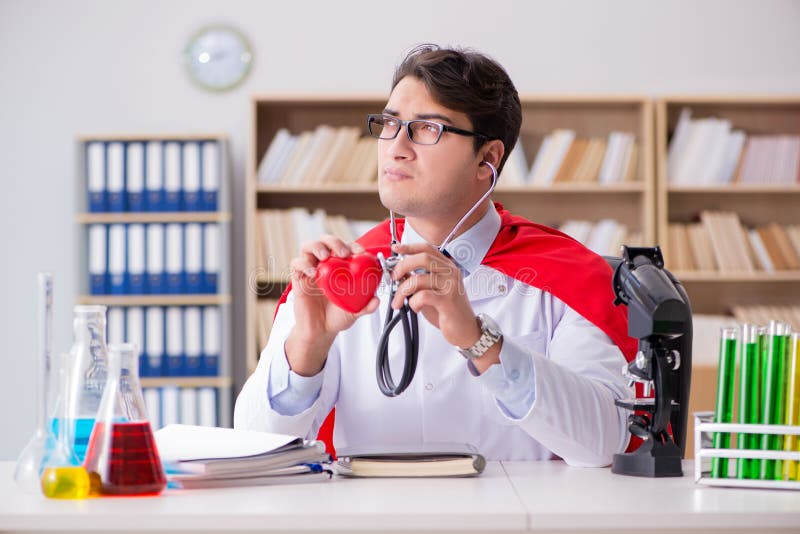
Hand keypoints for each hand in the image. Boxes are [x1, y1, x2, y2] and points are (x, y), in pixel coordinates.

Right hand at [285, 235, 378, 375]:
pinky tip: (313, 273)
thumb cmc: (337, 316)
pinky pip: (296, 264)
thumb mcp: (355, 311)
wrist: (320, 331)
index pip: (345, 247)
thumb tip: (376, 300)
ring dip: (318, 247)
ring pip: (308, 246)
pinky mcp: (298, 278)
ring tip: (325, 256)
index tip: (361, 252)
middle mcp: (324, 265)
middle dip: (335, 242)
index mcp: (339, 267)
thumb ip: (366, 306)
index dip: (353, 246)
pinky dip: (304, 264)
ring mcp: (310, 270)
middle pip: (326, 241)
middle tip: (343, 253)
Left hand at [388, 243, 481, 348]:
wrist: (466, 330)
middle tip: (394, 277)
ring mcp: (451, 286)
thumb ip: (418, 280)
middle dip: (403, 266)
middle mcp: (451, 273)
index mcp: (447, 267)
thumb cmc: (449, 311)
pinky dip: (413, 302)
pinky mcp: (448, 301)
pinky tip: (416, 308)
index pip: (427, 249)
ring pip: (419, 279)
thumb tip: (400, 273)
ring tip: (399, 301)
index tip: (396, 248)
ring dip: (402, 290)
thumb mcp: (432, 291)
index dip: (409, 247)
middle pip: (423, 258)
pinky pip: (422, 296)